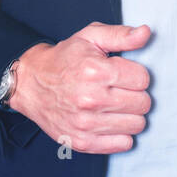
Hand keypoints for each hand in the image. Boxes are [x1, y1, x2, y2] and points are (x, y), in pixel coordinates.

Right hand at [8, 21, 151, 153]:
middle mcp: (90, 99)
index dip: (136, 74)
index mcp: (95, 71)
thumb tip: (145, 32)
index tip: (123, 73)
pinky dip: (122, 133)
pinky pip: (123, 143)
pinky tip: (110, 120)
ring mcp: (86, 124)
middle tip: (120, 89)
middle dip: (136, 94)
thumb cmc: (64, 59)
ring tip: (115, 105)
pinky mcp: (82, 141)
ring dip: (130, 114)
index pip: (143, 79)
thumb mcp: (90, 36)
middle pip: (142, 103)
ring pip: (137, 125)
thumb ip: (121, 35)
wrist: (31, 83)